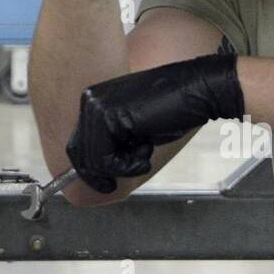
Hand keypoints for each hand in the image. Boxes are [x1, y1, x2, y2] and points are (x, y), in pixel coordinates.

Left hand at [66, 52, 244, 192]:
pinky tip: (147, 150)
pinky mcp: (108, 117)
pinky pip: (106, 160)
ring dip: (123, 168)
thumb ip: (111, 142)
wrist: (195, 90)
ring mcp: (96, 107)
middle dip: (109, 170)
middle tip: (137, 166)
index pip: (78, 145)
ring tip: (147, 152)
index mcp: (93, 99)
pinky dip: (128, 166)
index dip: (91, 170)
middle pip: (81, 155)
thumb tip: (93, 172)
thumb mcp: (132, 128)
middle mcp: (90, 100)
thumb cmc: (171, 109)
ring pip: (94, 160)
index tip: (107, 184)